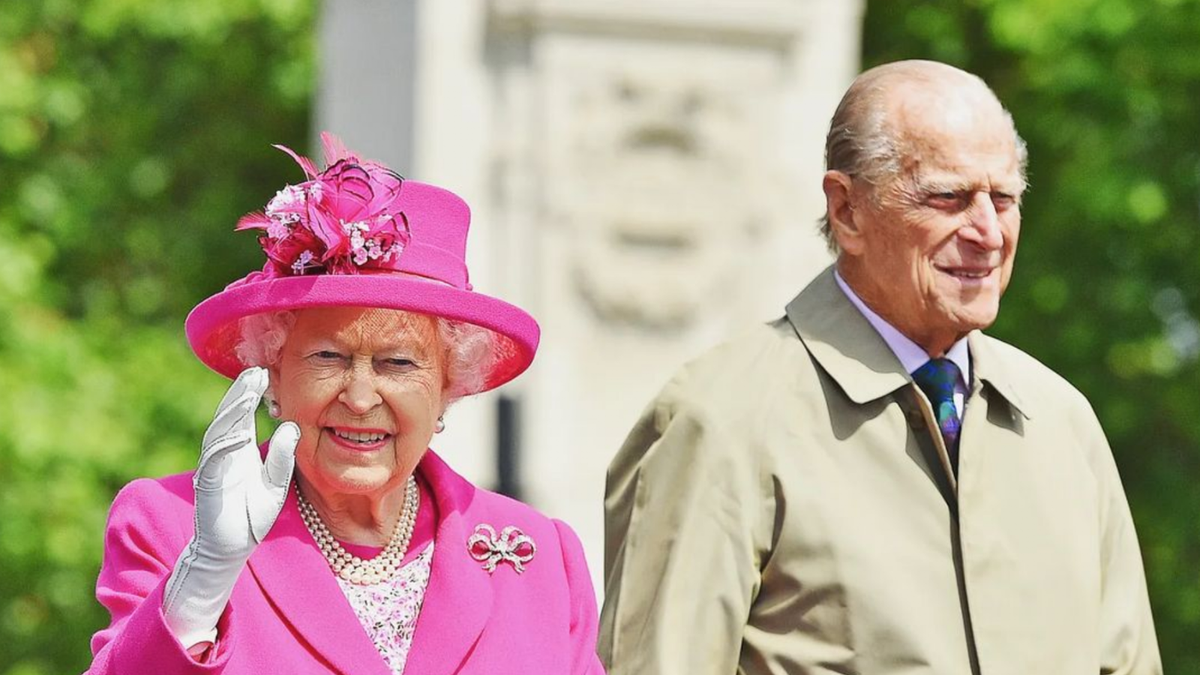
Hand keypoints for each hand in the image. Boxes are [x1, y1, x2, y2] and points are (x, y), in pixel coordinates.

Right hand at [162, 367, 299, 646]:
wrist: (229, 548)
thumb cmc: (251, 514)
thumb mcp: (275, 482)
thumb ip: (281, 456)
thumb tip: (290, 427)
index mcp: (238, 450)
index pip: (244, 415)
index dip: (251, 394)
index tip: (264, 372)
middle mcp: (224, 454)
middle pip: (230, 417)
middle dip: (240, 394)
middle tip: (255, 371)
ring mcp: (214, 467)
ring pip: (220, 433)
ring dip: (231, 411)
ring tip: (245, 391)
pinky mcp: (208, 485)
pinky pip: (214, 461)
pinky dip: (222, 444)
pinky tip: (234, 429)